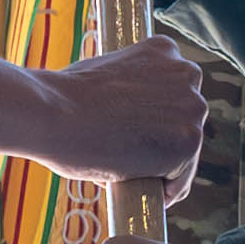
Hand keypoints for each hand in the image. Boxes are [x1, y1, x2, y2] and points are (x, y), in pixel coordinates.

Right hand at [0, 40, 205, 194]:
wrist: (52, 113)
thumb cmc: (62, 96)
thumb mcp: (103, 73)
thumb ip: (128, 88)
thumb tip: (128, 117)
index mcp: (164, 50)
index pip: (174, 93)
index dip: (157, 119)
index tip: (139, 137)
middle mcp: (186, 73)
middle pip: (186, 120)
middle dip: (164, 140)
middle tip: (134, 159)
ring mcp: (192, 107)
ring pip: (186, 153)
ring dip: (165, 167)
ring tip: (136, 178)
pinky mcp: (188, 141)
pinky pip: (180, 180)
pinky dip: (165, 191)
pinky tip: (143, 193)